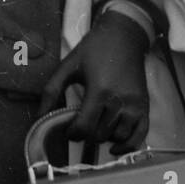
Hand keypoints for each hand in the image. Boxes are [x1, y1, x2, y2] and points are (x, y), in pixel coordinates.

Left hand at [38, 12, 150, 155]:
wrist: (123, 36)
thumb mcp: (68, 66)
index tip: (68, 129)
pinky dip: (127, 146)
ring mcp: (135, 105)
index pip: (85, 127)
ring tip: (95, 126)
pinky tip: (113, 146)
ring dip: (104, 137)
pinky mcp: (145, 107)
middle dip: (86, 134)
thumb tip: (39, 117)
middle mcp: (120, 101)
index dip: (72, 134)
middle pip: (99, 134)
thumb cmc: (93, 50)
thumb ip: (51, 91)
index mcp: (99, 90)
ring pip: (117, 137)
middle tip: (80, 125)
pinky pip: (139, 136)